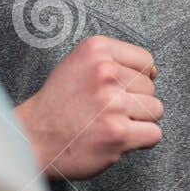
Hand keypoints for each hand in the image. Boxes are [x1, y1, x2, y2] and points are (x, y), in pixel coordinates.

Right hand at [15, 35, 162, 178]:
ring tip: (113, 123)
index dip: (138, 77)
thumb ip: (111, 61)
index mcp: (96, 50)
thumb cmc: (57, 104)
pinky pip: (154, 134)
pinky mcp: (117, 133)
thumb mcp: (77, 64)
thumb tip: (152, 70)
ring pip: (155, 110)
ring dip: (139, 121)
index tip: (125, 88)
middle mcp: (105, 73)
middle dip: (135, 101)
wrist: (34, 137)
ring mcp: (112, 104)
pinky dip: (141, 140)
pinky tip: (119, 138)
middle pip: (150, 86)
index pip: (145, 60)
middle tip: (108, 110)